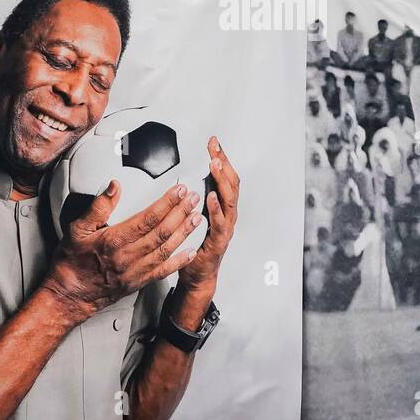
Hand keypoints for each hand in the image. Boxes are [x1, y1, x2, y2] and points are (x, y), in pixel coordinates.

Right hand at [45, 183, 202, 320]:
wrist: (70, 295)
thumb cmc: (72, 262)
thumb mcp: (76, 230)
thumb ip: (97, 207)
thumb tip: (114, 187)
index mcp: (114, 240)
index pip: (148, 218)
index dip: (167, 203)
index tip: (179, 191)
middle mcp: (128, 256)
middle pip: (161, 232)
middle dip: (181, 213)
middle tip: (194, 199)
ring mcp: (135, 271)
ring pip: (166, 249)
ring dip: (184, 233)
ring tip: (197, 218)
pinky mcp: (138, 282)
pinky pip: (163, 271)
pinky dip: (179, 261)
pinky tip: (191, 252)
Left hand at [178, 138, 240, 290]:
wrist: (198, 276)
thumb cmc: (196, 246)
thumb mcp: (196, 216)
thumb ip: (196, 199)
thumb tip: (188, 177)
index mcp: (223, 207)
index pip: (226, 177)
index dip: (222, 159)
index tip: (213, 142)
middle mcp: (228, 215)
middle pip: (232, 183)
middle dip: (224, 163)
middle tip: (215, 148)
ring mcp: (226, 228)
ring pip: (229, 200)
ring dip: (222, 181)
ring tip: (215, 165)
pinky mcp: (219, 242)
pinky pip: (219, 223)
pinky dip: (216, 209)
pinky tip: (210, 197)